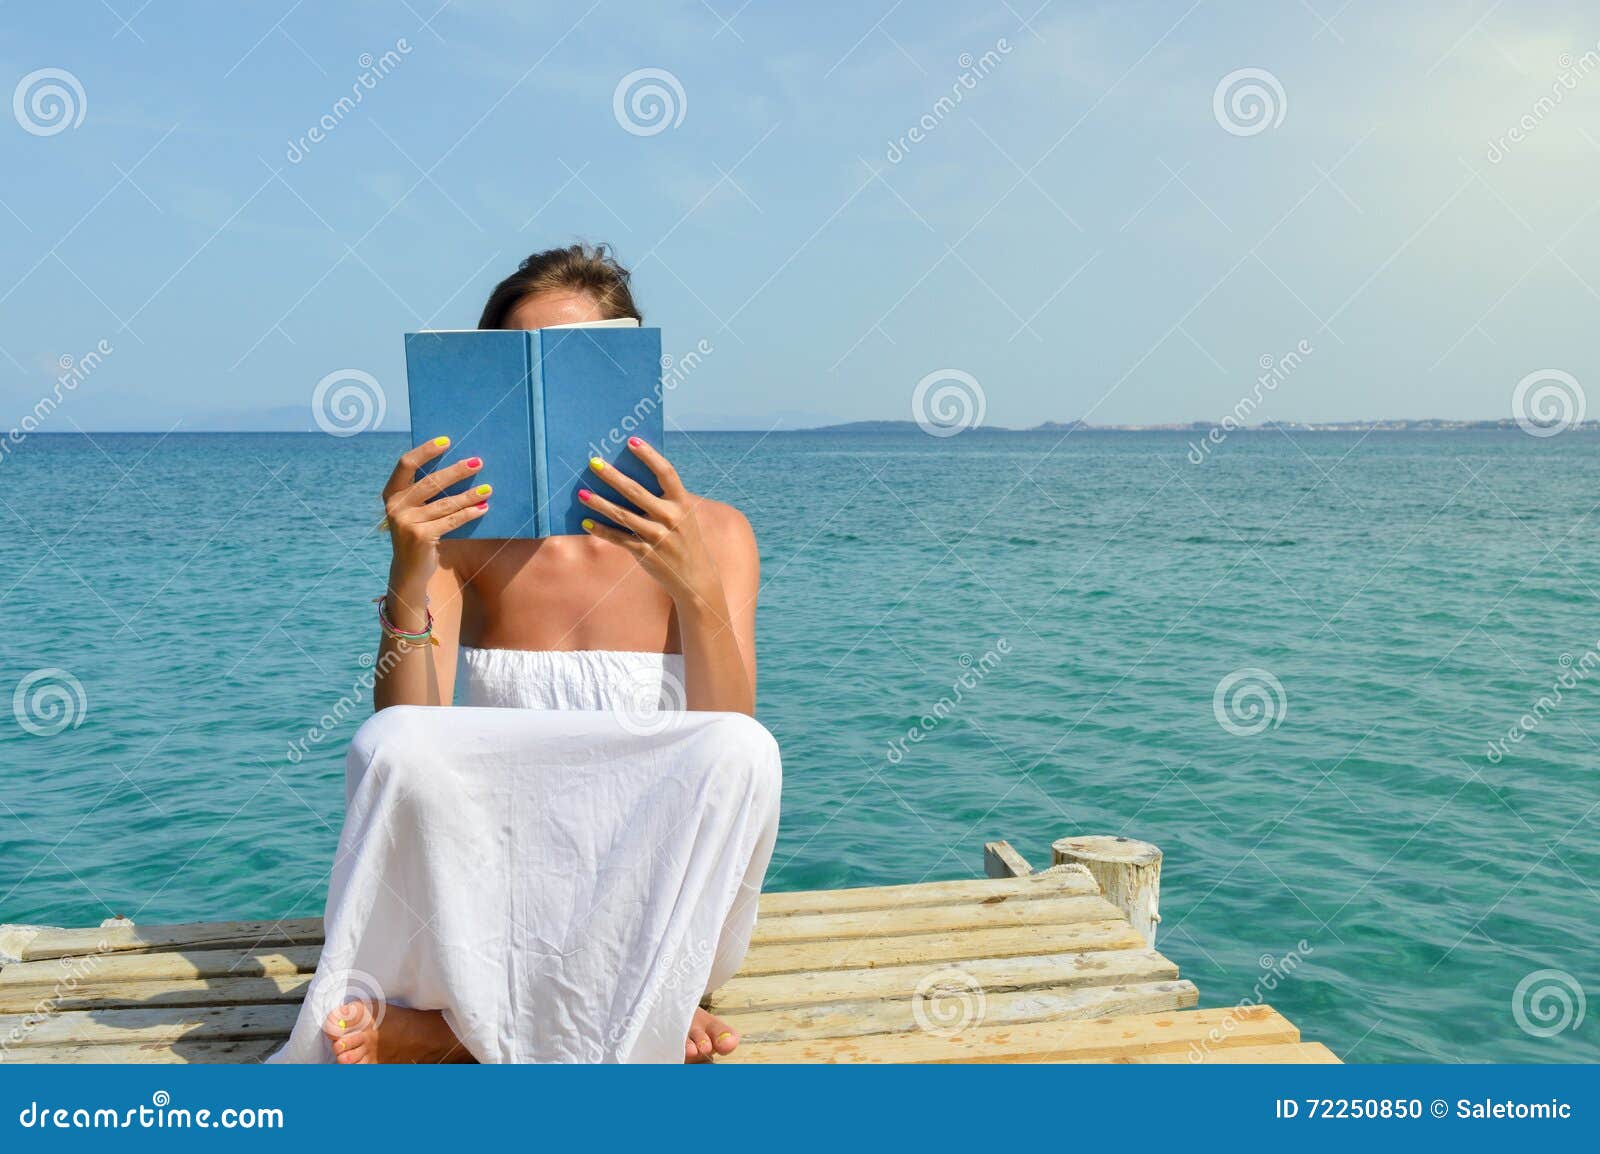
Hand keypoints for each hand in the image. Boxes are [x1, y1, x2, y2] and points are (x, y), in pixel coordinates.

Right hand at [382, 436, 489, 592]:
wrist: (409, 569)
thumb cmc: (419, 530)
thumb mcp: (415, 509)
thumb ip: (426, 491)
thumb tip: (461, 465)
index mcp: (391, 493)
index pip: (406, 464)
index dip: (426, 450)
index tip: (447, 441)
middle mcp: (395, 506)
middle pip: (430, 482)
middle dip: (456, 471)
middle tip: (478, 462)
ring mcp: (406, 523)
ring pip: (445, 503)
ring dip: (469, 495)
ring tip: (488, 488)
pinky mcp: (420, 537)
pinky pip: (451, 521)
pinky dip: (469, 513)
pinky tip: (483, 508)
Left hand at [578, 438, 720, 606]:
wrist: (695, 576)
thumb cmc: (683, 537)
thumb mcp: (682, 515)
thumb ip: (662, 498)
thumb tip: (629, 475)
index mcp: (682, 502)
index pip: (666, 472)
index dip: (649, 455)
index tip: (631, 441)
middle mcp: (671, 517)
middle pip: (637, 491)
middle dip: (613, 476)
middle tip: (593, 462)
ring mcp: (659, 536)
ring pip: (623, 515)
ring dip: (600, 503)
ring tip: (581, 493)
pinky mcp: (646, 553)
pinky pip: (619, 539)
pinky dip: (602, 531)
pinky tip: (586, 523)